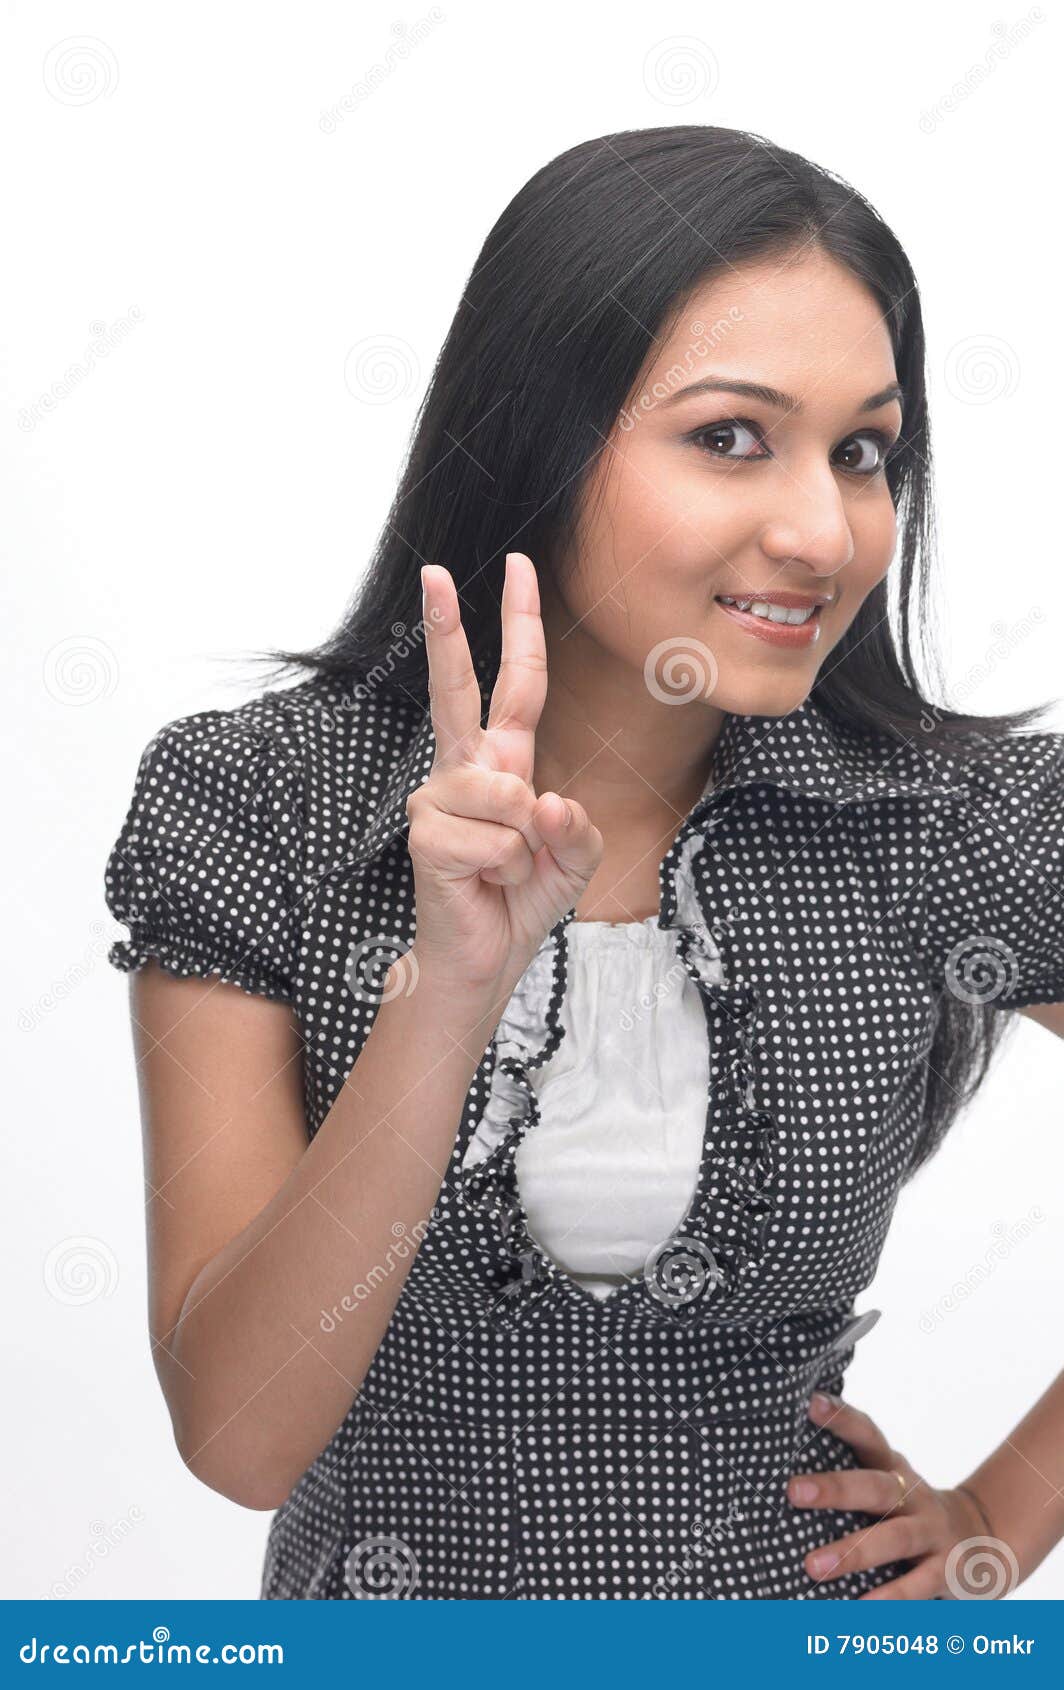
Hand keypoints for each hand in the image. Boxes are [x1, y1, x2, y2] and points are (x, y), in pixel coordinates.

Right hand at [407, 552, 602, 996]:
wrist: (482, 957)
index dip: (520, 624)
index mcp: (504, 760)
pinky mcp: (426, 834)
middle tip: (433, 572)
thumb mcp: (575, 856)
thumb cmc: (520, 898)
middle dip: (447, 629)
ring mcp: (438, 798)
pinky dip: (508, 868)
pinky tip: (485, 883)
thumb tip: (541, 801)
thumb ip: (576, 825)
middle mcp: (465, 769)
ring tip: (507, 869)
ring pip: (508, 795)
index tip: (519, 566)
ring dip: (527, 844)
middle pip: (456, 687)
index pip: (515, 681)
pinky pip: (495, 839)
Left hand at [788, 1392, 1011, 1598]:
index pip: (867, 1435)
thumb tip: (773, 1464)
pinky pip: (916, 1586)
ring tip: (811, 1566)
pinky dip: (888, 1599)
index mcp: (892, 1467)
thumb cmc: (908, 1507)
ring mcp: (931, 1532)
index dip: (841, 1417)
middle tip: (793, 1491)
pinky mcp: (946, 1570)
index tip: (810, 1402)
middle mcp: (912, 1494)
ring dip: (852, 1552)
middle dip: (835, 1488)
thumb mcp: (886, 1482)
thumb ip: (848, 1473)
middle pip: (874, 1487)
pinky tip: (858, 1611)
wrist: (983, 1538)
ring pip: (893, 1538)